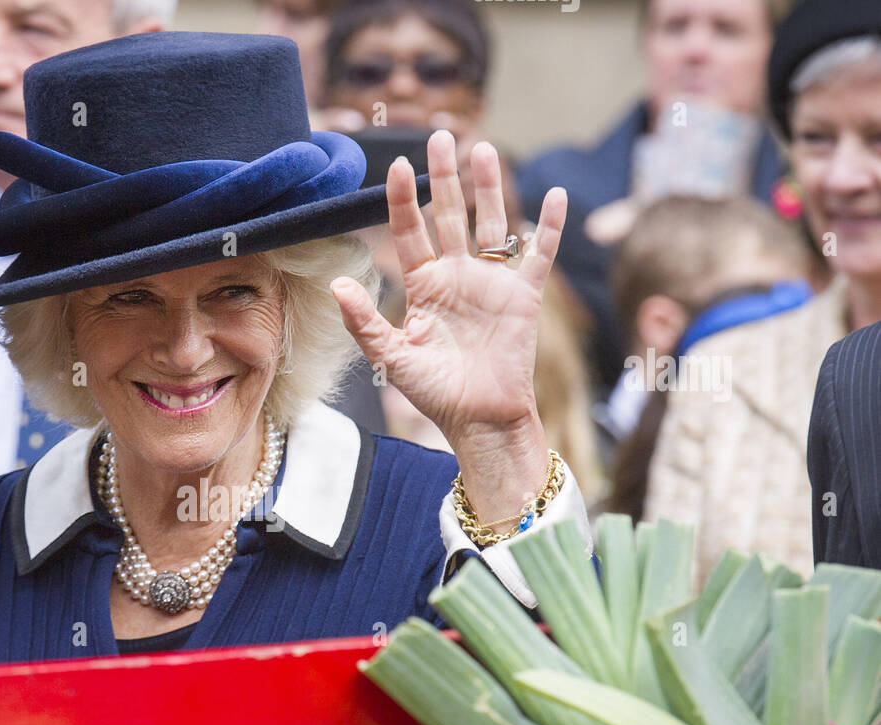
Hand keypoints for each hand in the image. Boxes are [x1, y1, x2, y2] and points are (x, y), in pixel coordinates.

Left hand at [330, 130, 567, 524]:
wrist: (479, 419)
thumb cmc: (434, 393)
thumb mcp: (391, 358)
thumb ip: (364, 322)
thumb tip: (338, 287)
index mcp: (423, 287)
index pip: (410, 232)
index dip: (405, 200)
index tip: (399, 165)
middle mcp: (456, 278)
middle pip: (451, 215)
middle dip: (446, 177)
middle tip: (441, 135)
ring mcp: (491, 284)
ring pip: (491, 224)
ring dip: (489, 187)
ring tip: (483, 149)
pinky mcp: (524, 297)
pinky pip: (539, 255)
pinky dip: (549, 227)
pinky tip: (556, 196)